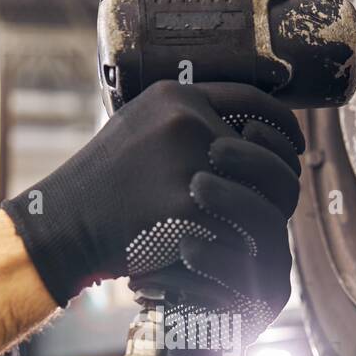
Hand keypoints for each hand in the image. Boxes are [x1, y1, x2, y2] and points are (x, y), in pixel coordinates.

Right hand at [1, 81, 304, 355]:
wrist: (61, 225)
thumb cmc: (100, 187)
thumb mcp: (138, 131)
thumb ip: (186, 125)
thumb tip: (244, 134)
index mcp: (177, 98)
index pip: (256, 102)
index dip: (285, 128)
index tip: (294, 150)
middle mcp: (185, 121)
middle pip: (266, 153)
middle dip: (279, 184)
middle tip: (276, 206)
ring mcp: (186, 162)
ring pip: (257, 195)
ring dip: (263, 221)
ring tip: (253, 235)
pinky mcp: (184, 206)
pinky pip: (236, 229)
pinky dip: (238, 248)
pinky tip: (231, 257)